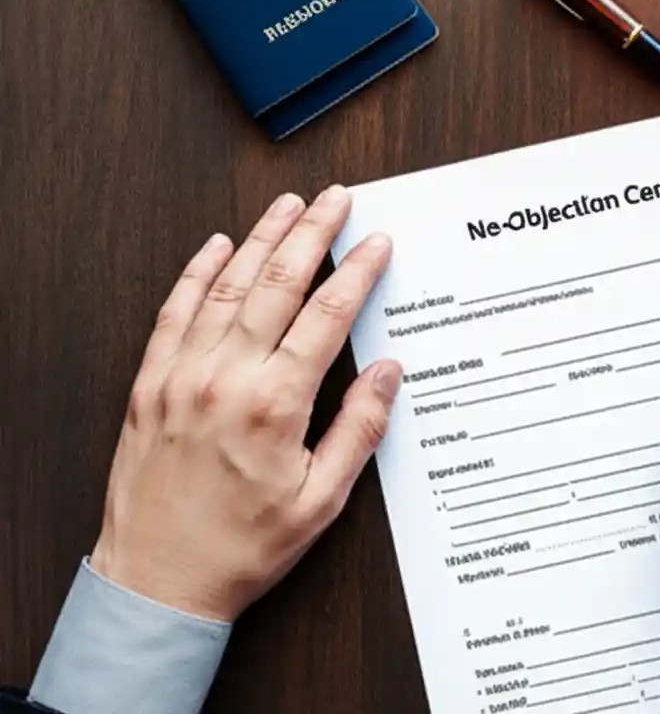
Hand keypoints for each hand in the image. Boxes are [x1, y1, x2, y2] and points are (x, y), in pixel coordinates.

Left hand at [90, 186, 400, 621]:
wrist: (157, 581)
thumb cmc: (243, 547)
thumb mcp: (321, 501)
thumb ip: (358, 430)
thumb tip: (388, 371)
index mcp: (275, 405)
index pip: (327, 317)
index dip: (357, 273)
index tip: (378, 243)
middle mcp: (226, 378)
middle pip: (278, 285)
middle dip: (312, 234)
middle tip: (336, 200)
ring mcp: (182, 376)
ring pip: (227, 287)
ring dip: (261, 240)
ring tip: (288, 205)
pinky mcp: (150, 385)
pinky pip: (174, 313)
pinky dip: (195, 274)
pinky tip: (216, 246)